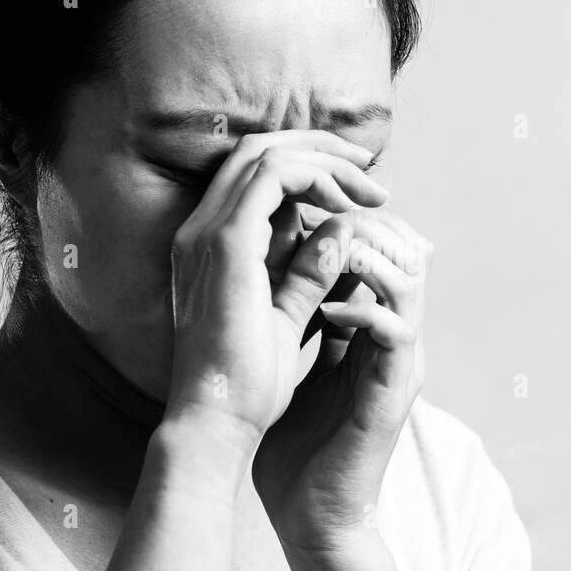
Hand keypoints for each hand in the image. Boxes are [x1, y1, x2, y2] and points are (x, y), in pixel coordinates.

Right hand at [161, 130, 388, 486]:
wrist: (220, 421)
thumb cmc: (248, 383)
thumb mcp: (286, 313)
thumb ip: (305, 271)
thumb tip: (339, 232)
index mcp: (208, 245)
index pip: (253, 174)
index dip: (308, 165)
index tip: (357, 187)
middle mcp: (199, 230)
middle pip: (258, 150)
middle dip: (320, 149)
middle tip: (370, 165)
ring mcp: (207, 233)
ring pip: (267, 154)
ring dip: (326, 161)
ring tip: (371, 188)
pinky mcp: (227, 244)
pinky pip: (276, 178)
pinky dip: (318, 179)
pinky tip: (350, 206)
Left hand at [252, 206, 432, 555]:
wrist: (309, 513)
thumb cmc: (294, 442)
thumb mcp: (289, 356)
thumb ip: (293, 304)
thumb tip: (275, 251)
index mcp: (369, 324)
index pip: (376, 247)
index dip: (344, 216)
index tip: (298, 207)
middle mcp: (392, 336)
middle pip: (402, 249)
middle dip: (359, 221)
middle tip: (313, 213)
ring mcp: (399, 361)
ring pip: (409, 278)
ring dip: (365, 254)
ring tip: (323, 250)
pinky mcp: (395, 390)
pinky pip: (395, 330)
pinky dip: (362, 307)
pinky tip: (326, 307)